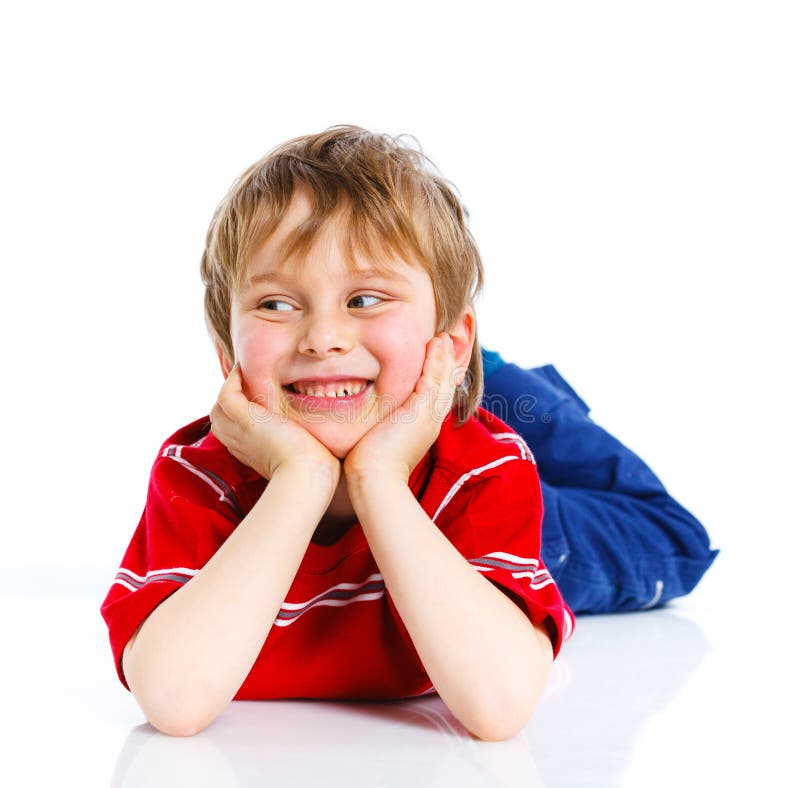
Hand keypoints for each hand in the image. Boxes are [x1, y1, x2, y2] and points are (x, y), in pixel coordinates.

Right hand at [209, 363, 340, 490]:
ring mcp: (240, 431)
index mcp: (252, 453)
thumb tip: (321, 442)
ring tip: (243, 372)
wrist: (307, 477)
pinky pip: (227, 394)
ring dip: (229, 388)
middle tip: (245, 381)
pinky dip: (232, 380)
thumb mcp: (305, 457)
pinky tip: (244, 369)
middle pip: (221, 419)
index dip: (242, 415)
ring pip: (219, 407)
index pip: (236, 431)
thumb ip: (305, 446)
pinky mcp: (245, 419)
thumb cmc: (314, 474)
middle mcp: (240, 444)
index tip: (256, 399)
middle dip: (230, 401)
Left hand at [343, 333, 460, 485]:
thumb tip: (370, 417)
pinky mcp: (422, 412)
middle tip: (446, 341)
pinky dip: (436, 361)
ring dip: (444, 356)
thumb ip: (382, 423)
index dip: (439, 375)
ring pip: (443, 379)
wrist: (373, 480)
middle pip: (446, 385)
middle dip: (447, 363)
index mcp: (423, 427)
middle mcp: (431, 421)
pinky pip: (433, 379)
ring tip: (442, 337)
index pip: (436, 395)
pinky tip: (435, 344)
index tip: (436, 357)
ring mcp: (429, 416)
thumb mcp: (380, 438)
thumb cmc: (369, 465)